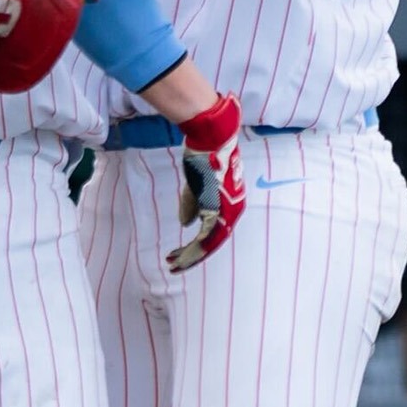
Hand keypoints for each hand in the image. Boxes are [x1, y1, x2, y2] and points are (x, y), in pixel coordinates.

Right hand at [167, 94, 244, 272]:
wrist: (212, 140)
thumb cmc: (205, 156)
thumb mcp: (197, 185)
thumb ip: (193, 205)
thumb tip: (187, 224)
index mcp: (231, 204)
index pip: (215, 232)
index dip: (198, 245)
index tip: (182, 252)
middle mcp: (233, 212)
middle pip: (212, 243)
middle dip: (192, 257)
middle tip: (175, 266)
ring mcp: (227, 212)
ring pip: (208, 245)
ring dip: (189, 257)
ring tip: (173, 264)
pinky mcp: (217, 211)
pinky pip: (204, 240)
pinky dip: (190, 250)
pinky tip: (177, 256)